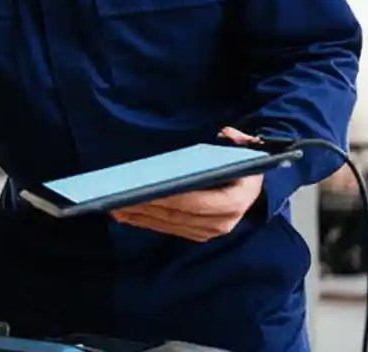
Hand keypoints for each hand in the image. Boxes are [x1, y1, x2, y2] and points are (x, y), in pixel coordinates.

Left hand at [110, 127, 264, 242]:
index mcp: (235, 201)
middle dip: (145, 206)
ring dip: (140, 215)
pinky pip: (167, 229)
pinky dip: (145, 221)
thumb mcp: (246, 150)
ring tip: (114, 205)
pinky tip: (124, 213)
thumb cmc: (243, 166)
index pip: (196, 202)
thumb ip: (237, 140)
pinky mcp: (197, 234)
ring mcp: (209, 231)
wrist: (254, 190)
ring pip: (168, 224)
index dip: (168, 198)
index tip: (142, 190)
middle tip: (116, 197)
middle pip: (177, 215)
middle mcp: (223, 222)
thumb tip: (227, 133)